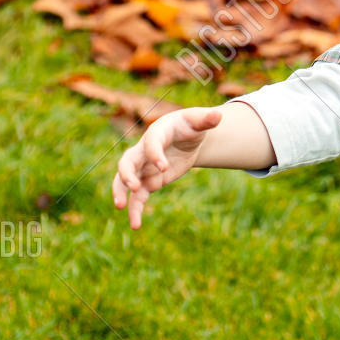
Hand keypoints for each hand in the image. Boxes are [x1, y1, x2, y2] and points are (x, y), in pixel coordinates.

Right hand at [111, 106, 223, 229]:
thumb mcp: (199, 120)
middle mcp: (144, 150)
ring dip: (121, 193)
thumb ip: (206, 119)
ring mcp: (144, 167)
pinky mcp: (148, 181)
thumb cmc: (191, 125)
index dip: (155, 154)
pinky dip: (135, 209)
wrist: (186, 138)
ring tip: (121, 208)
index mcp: (157, 133)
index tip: (164, 167)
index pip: (151, 142)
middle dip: (126, 174)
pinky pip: (137, 197)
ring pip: (124, 181)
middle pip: (127, 161)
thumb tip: (218, 115)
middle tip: (134, 187)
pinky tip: (136, 225)